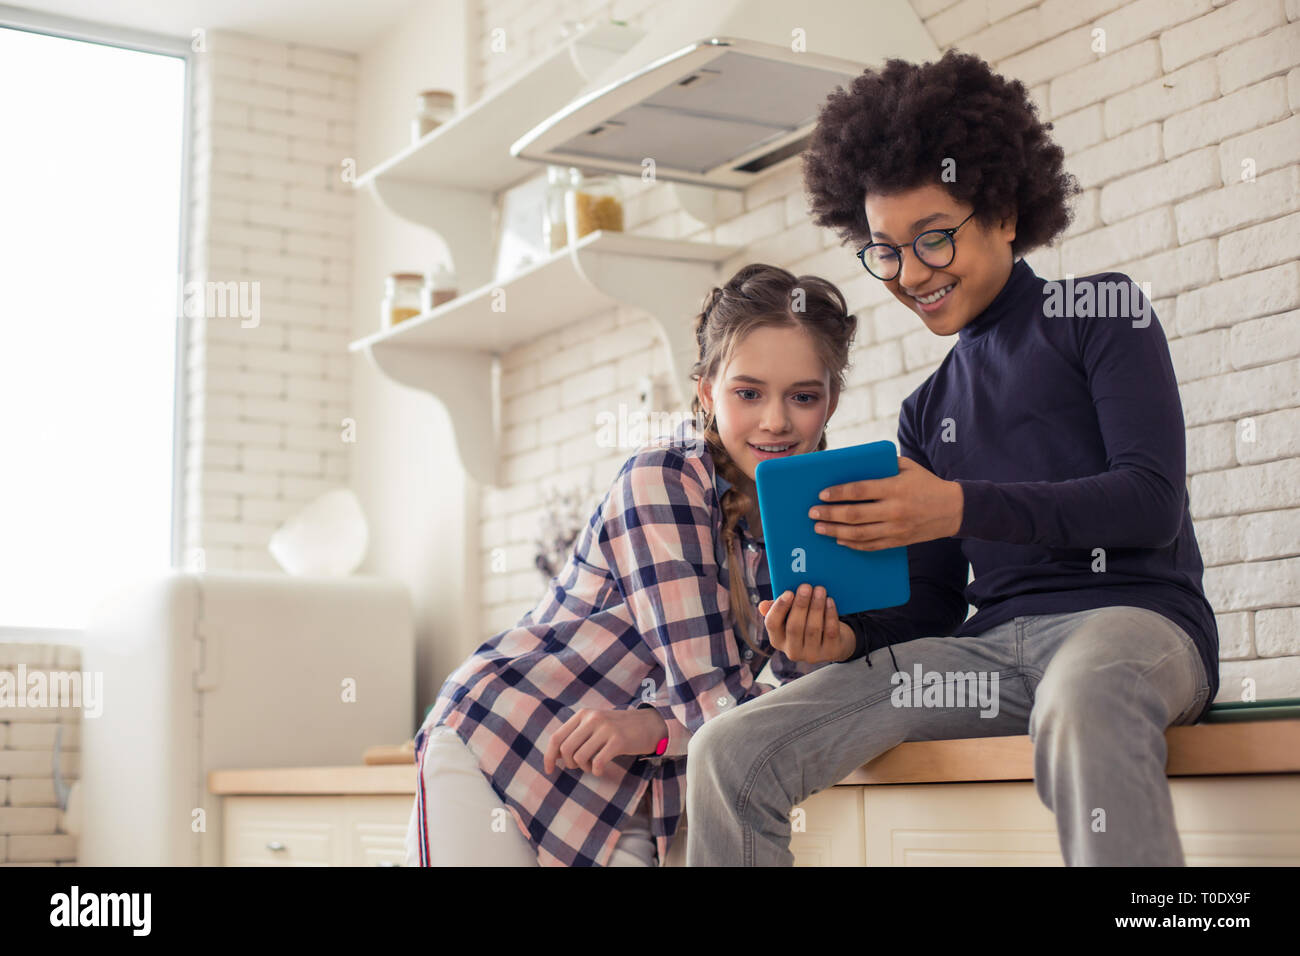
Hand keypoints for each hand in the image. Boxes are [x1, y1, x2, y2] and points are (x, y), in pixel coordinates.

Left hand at [543, 706, 666, 776]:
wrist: (648, 724)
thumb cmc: (618, 730)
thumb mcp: (595, 726)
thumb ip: (575, 737)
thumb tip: (554, 756)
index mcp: (583, 715)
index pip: (557, 737)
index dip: (549, 756)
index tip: (549, 770)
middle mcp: (592, 719)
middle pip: (566, 749)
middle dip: (569, 764)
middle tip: (580, 767)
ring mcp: (605, 728)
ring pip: (580, 757)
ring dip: (584, 768)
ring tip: (592, 766)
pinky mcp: (618, 740)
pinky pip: (597, 762)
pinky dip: (596, 771)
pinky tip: (601, 769)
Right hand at [758, 583, 854, 663]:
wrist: (835, 640)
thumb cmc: (808, 622)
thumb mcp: (792, 616)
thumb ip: (778, 608)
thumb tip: (763, 606)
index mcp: (778, 639)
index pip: (772, 624)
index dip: (779, 608)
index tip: (788, 593)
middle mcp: (792, 651)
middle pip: (794, 627)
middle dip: (800, 604)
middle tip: (806, 587)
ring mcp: (812, 654)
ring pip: (812, 629)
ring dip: (816, 606)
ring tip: (820, 590)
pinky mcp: (830, 653)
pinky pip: (830, 631)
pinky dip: (830, 614)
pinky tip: (830, 601)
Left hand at [809, 456, 962, 549]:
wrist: (954, 510)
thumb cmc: (926, 483)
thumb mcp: (907, 467)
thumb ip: (881, 466)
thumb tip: (852, 466)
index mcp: (895, 488)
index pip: (860, 490)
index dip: (839, 493)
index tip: (822, 494)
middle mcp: (895, 510)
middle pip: (855, 515)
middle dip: (830, 514)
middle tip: (812, 513)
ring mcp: (896, 528)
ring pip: (859, 534)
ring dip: (835, 531)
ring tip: (819, 528)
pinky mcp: (898, 541)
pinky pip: (871, 546)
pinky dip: (852, 544)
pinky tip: (839, 539)